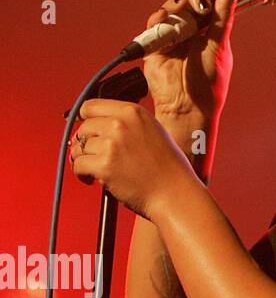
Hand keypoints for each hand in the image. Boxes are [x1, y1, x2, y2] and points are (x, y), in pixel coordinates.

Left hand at [69, 99, 203, 219]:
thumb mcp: (153, 131)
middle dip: (85, 143)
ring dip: (83, 159)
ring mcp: (112, 144)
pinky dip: (81, 174)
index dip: (85, 119)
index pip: (91, 106)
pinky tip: (93, 179)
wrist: (174, 191)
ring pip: (78, 147)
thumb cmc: (168, 166)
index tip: (87, 130)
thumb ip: (128, 123)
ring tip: (95, 169)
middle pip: (84, 128)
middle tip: (94, 155)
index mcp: (133, 112)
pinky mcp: (104, 165)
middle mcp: (121, 124)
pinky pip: (78, 165)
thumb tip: (99, 126)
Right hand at [143, 0, 242, 120]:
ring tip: (184, 17)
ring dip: (178, 5)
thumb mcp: (219, 46)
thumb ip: (223, 17)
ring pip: (171, 6)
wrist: (188, 107)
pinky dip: (159, 17)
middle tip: (200, 4)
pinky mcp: (155, 43)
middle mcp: (191, 28)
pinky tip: (166, 20)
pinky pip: (154, 22)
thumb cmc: (208, 83)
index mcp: (209, 27)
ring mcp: (172, 34)